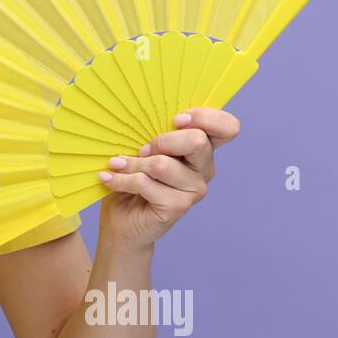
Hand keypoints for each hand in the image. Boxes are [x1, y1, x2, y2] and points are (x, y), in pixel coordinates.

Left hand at [96, 107, 240, 250]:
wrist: (121, 220)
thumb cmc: (133, 178)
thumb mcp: (143, 148)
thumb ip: (154, 133)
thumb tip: (142, 116)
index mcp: (202, 149)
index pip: (228, 128)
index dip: (205, 118)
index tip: (176, 119)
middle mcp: (204, 169)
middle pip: (198, 141)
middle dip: (162, 140)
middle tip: (141, 150)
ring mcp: (194, 190)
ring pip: (162, 164)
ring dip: (133, 163)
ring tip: (117, 166)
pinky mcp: (177, 207)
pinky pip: (145, 183)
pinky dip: (121, 179)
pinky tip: (109, 179)